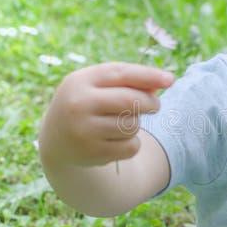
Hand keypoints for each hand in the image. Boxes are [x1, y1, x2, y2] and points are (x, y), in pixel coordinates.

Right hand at [39, 62, 173, 169]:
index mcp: (80, 80)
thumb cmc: (87, 104)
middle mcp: (79, 104)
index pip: (121, 73)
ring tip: (120, 123)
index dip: (149, 75)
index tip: (170, 79)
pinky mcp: (93, 153)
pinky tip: (116, 141)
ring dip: (135, 124)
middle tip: (155, 105)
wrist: (56, 140)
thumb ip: (128, 82)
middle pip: (130, 101)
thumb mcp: (99, 86)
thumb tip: (163, 82)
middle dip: (150, 102)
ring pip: (132, 124)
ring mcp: (84, 130)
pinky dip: (131, 143)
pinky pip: (131, 146)